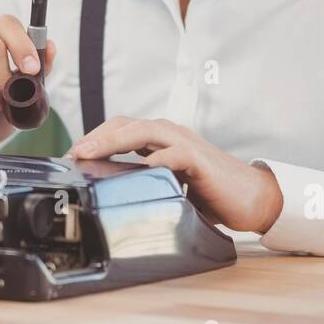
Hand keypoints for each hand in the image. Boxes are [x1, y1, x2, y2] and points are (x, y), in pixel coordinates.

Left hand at [63, 117, 282, 232]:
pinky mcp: (200, 160)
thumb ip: (145, 183)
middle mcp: (170, 136)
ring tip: (89, 153)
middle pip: (125, 124)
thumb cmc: (211, 193)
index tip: (70, 158)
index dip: (93, 139)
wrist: (253, 199)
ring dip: (114, 140)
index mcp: (161, 141)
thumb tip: (110, 196)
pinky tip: (140, 169)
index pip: (120, 129)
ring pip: (144, 131)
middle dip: (95, 137)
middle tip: (72, 154)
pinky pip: (175, 154)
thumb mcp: (169, 187)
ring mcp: (185, 144)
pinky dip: (156, 160)